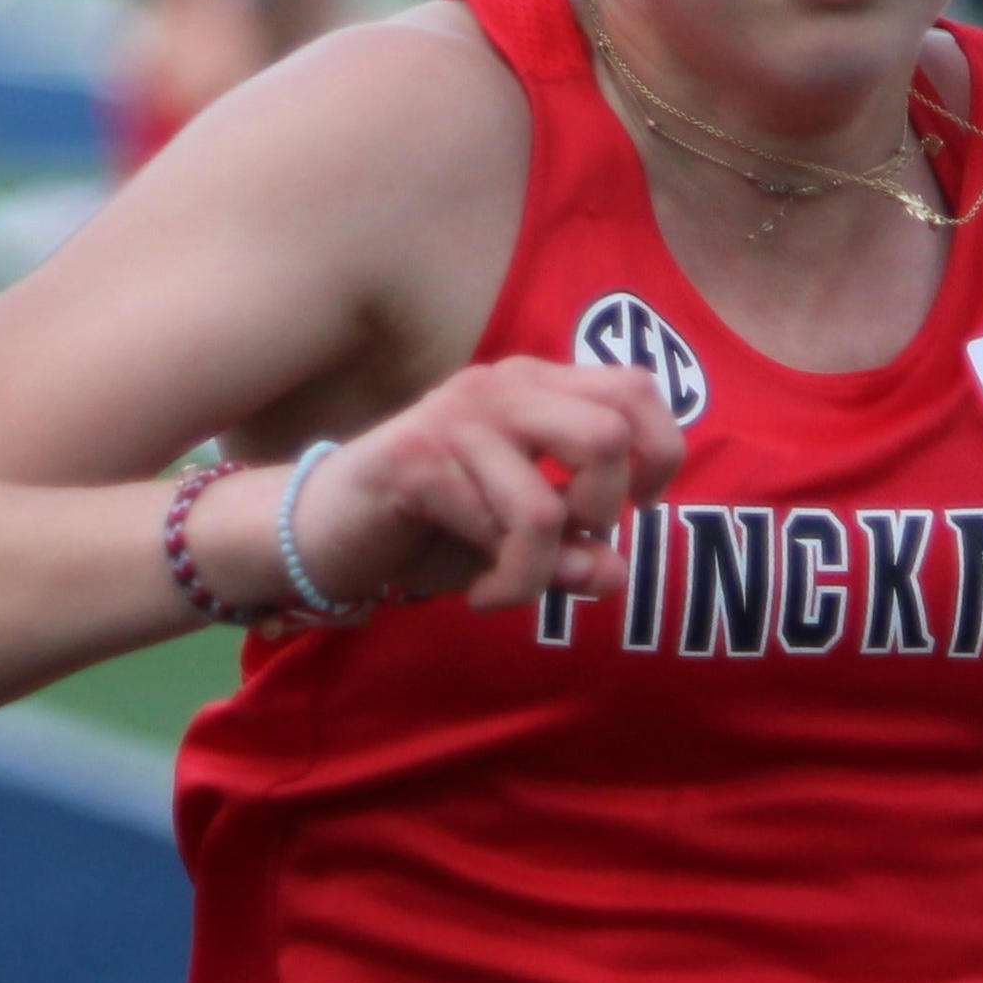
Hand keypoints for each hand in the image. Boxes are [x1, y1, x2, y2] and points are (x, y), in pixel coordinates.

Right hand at [224, 359, 686, 614]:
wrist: (323, 533)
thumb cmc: (430, 527)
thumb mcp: (517, 545)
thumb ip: (572, 552)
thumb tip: (614, 572)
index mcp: (534, 387)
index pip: (635, 387)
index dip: (660, 450)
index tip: (637, 505)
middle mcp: (500, 388)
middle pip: (609, 435)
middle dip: (604, 511)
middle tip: (571, 542)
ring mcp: (456, 419)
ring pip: (548, 504)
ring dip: (540, 571)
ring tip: (512, 589)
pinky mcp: (417, 459)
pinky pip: (495, 530)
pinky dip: (504, 582)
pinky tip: (480, 595)